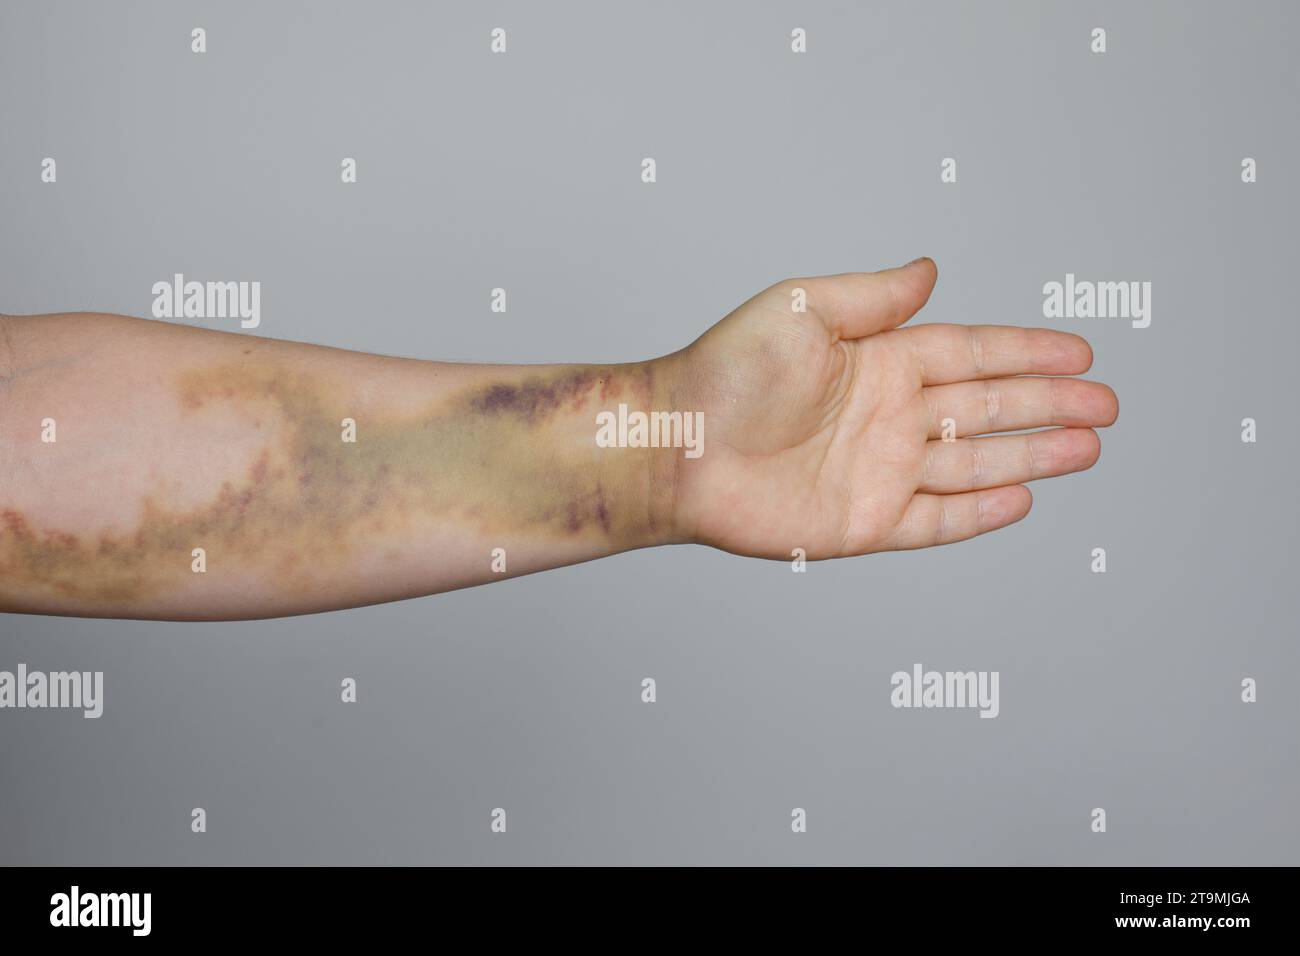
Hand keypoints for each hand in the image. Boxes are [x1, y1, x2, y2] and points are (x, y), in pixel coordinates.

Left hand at [660, 258, 1118, 558]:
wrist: (676, 449)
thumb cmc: (726, 372)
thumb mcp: (802, 309)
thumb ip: (875, 297)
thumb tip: (931, 269)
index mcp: (879, 361)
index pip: (972, 354)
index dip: (1028, 353)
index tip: (1081, 353)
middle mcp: (887, 415)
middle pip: (988, 408)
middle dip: (1049, 404)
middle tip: (1107, 404)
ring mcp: (879, 470)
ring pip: (975, 463)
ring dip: (1033, 454)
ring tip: (1088, 447)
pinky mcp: (863, 522)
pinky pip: (936, 519)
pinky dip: (980, 511)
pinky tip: (1022, 497)